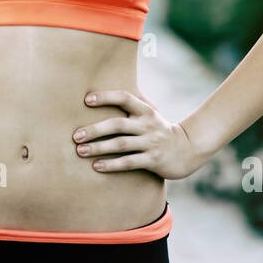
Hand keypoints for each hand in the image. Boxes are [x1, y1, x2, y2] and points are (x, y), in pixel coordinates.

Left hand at [74, 90, 200, 180]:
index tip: (86, 100)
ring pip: (121, 144)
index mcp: (145, 111)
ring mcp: (151, 143)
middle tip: (75, 135)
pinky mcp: (153, 160)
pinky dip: (111, 164)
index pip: (124, 98)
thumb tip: (94, 99)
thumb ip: (129, 109)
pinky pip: (129, 162)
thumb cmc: (157, 130)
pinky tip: (96, 166)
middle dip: (94, 130)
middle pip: (117, 124)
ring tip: (80, 151)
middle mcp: (148, 125)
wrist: (187, 149)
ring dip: (99, 148)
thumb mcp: (148, 115)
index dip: (106, 97)